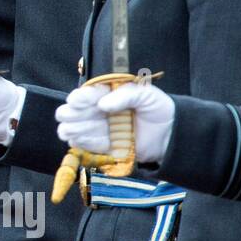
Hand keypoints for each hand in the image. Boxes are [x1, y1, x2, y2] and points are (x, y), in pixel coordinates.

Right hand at [56, 81, 174, 163]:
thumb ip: (124, 95)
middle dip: (69, 113)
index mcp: (106, 94)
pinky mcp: (103, 147)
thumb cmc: (158, 108)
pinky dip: (80, 143)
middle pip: (73, 111)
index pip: (86, 94)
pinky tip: (77, 140)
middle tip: (69, 116)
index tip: (76, 101)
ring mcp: (99, 129)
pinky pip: (85, 146)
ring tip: (69, 130)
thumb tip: (102, 104)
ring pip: (74, 128)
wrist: (172, 134)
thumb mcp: (145, 94)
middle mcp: (98, 111)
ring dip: (70, 129)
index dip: (79, 97)